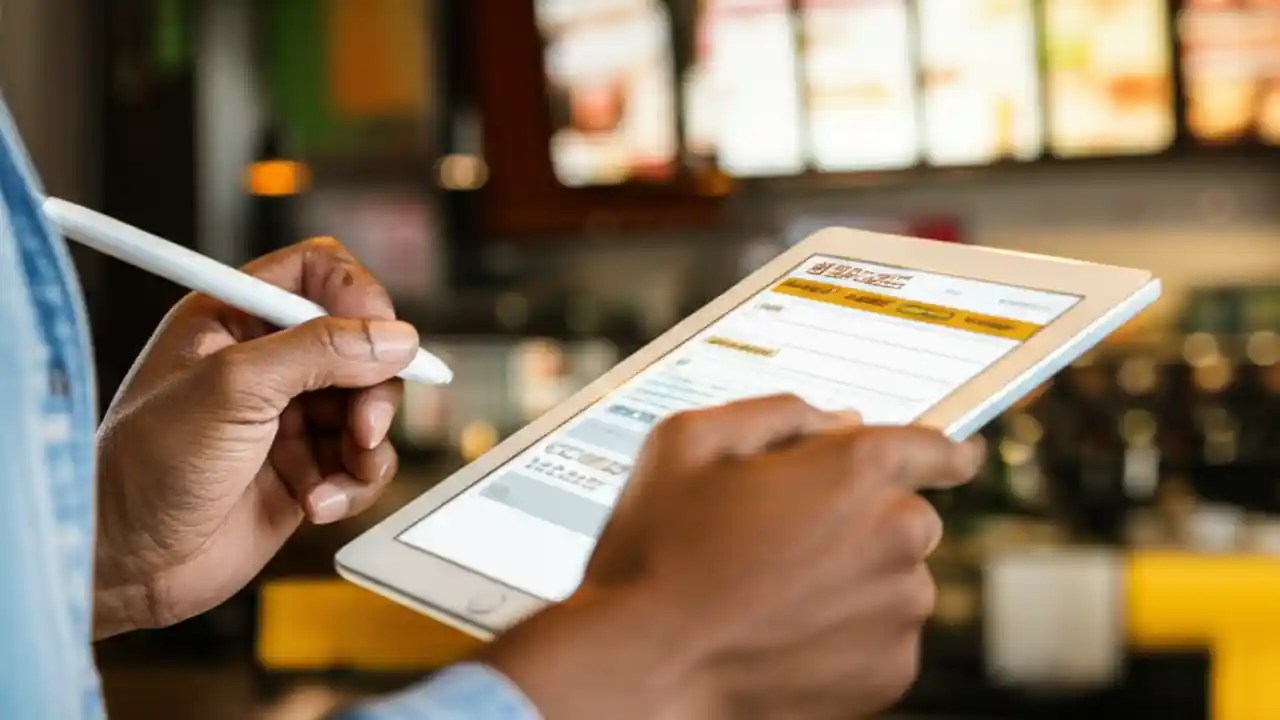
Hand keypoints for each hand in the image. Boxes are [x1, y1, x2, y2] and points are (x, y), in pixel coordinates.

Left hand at [94, 238, 415, 637]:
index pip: (320, 275)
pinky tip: (316, 503)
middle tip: (363, 425)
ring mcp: (289, 417)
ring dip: (366, 444)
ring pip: (371, 406)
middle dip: (372, 387)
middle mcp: (266, 362)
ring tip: (337, 474)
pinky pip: (363, 461)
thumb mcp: (233, 389)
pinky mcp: (306, 469)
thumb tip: (396, 338)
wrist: (128, 566)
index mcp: (234, 319)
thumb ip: (318, 351)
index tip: (382, 336)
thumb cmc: (146, 468)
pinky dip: (353, 484)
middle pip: (361, 344)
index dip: (358, 297)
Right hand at [483, 395, 983, 719]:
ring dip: (852, 578)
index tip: (960, 457)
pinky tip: (785, 631)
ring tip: (772, 592)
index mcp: (856, 469)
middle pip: (902, 515)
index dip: (946, 451)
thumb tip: (834, 421)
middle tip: (782, 538)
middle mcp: (896, 536)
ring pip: (893, 578)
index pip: (933, 448)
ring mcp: (899, 610)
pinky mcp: (891, 671)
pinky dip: (846, 631)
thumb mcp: (690, 440)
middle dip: (859, 519)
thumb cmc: (658, 547)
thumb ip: (775, 413)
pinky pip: (882, 635)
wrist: (644, 664)